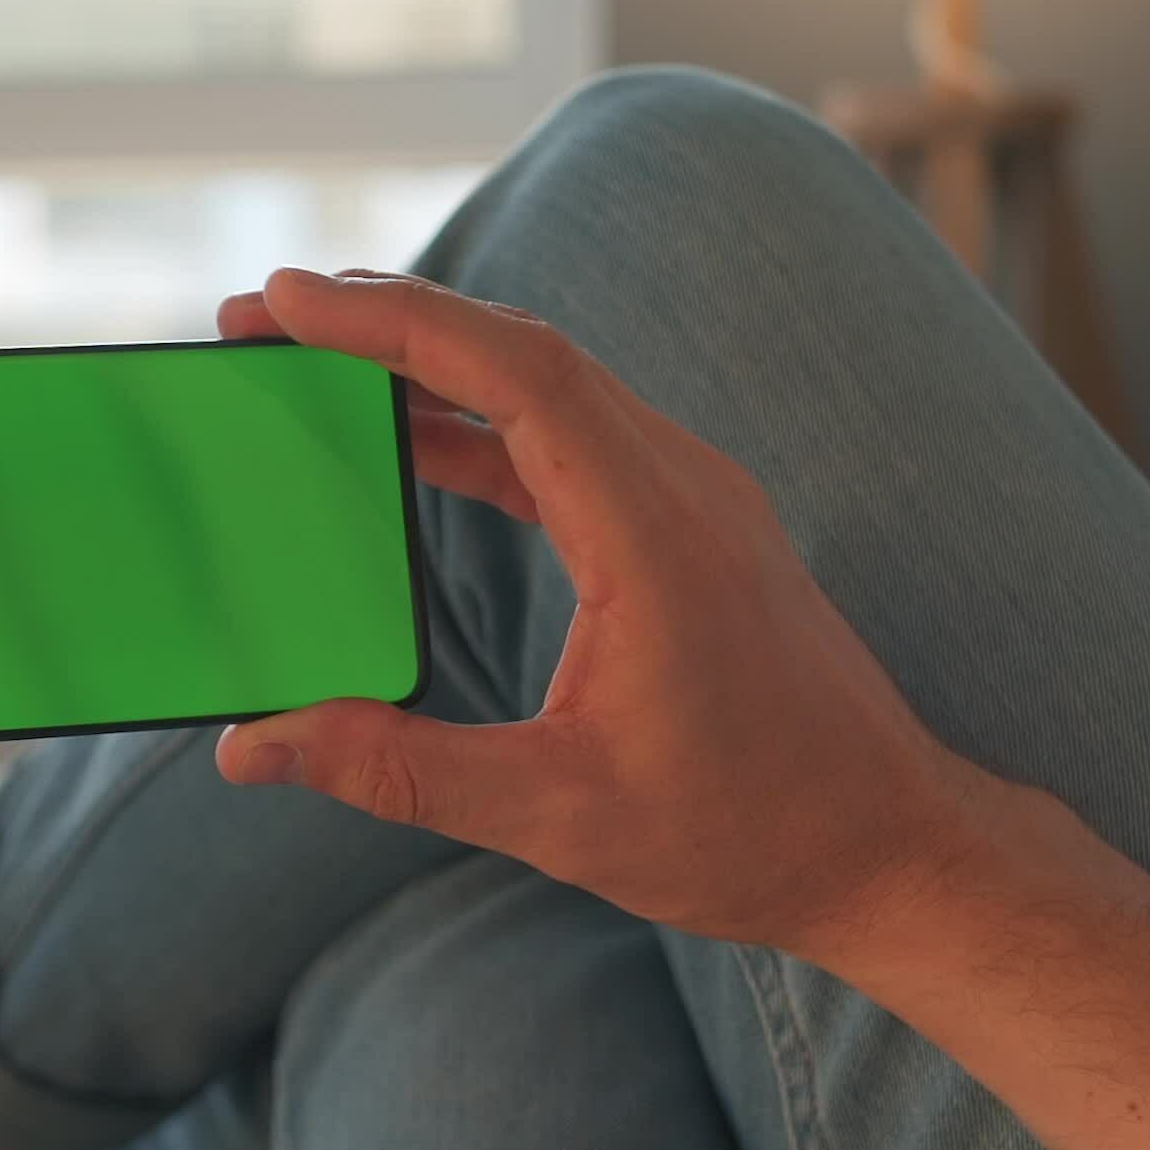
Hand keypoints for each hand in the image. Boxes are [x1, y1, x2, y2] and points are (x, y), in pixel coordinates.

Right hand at [213, 267, 1056, 969]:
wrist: (893, 848)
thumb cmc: (749, 833)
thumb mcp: (555, 814)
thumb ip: (397, 770)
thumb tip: (255, 749)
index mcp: (654, 533)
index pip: (515, 373)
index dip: (394, 322)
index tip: (289, 301)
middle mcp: (685, 487)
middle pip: (524, 350)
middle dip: (387, 321)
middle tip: (265, 318)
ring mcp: (698, 499)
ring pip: (553, 385)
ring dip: (435, 363)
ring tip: (317, 365)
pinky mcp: (696, 528)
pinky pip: (577, 438)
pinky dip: (486, 423)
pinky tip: (416, 446)